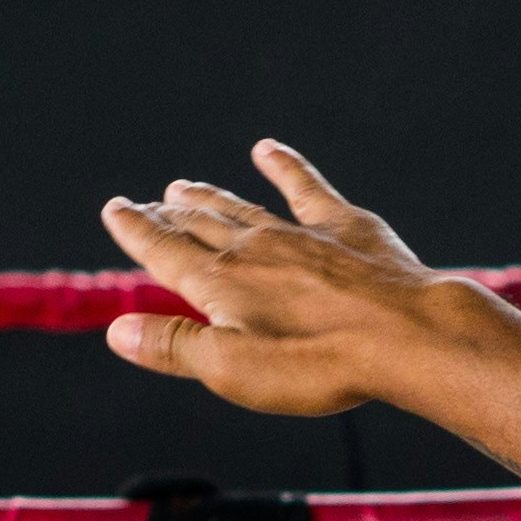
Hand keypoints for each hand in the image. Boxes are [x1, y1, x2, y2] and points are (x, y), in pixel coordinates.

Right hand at [99, 140, 449, 417]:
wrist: (405, 335)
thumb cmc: (317, 363)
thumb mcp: (233, 369)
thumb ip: (175, 346)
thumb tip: (117, 330)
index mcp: (218, 284)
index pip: (163, 251)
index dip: (135, 231)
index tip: (115, 209)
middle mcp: (251, 248)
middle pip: (198, 225)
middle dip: (166, 215)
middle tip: (145, 203)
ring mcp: (299, 233)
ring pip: (240, 207)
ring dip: (209, 196)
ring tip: (183, 185)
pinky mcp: (344, 227)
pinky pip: (304, 187)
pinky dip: (283, 166)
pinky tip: (268, 150)